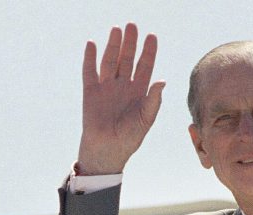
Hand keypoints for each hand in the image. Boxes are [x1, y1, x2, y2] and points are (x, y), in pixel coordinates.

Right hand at [76, 23, 165, 174]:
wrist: (107, 151)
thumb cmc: (129, 138)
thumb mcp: (146, 119)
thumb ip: (154, 100)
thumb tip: (162, 80)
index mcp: (139, 92)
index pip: (145, 66)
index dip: (148, 51)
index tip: (151, 36)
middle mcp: (123, 86)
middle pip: (127, 59)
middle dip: (130, 43)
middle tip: (132, 25)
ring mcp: (106, 88)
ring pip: (110, 61)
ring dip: (113, 46)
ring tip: (116, 29)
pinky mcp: (91, 93)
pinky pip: (90, 72)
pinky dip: (90, 58)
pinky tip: (92, 45)